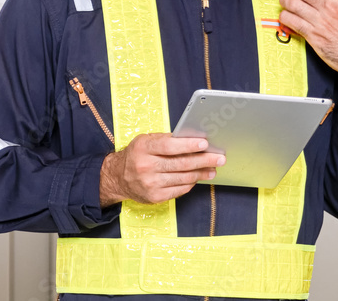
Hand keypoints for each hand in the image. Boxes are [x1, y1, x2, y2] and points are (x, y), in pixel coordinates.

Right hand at [99, 133, 225, 206]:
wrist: (118, 178)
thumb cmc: (136, 155)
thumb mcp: (145, 141)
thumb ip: (166, 139)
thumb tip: (193, 140)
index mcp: (143, 148)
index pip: (170, 145)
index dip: (188, 145)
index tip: (205, 143)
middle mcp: (146, 166)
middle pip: (181, 163)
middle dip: (204, 160)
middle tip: (219, 158)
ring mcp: (150, 183)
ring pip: (183, 178)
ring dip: (201, 173)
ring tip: (213, 169)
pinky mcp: (155, 197)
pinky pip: (179, 190)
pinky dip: (191, 183)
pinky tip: (197, 178)